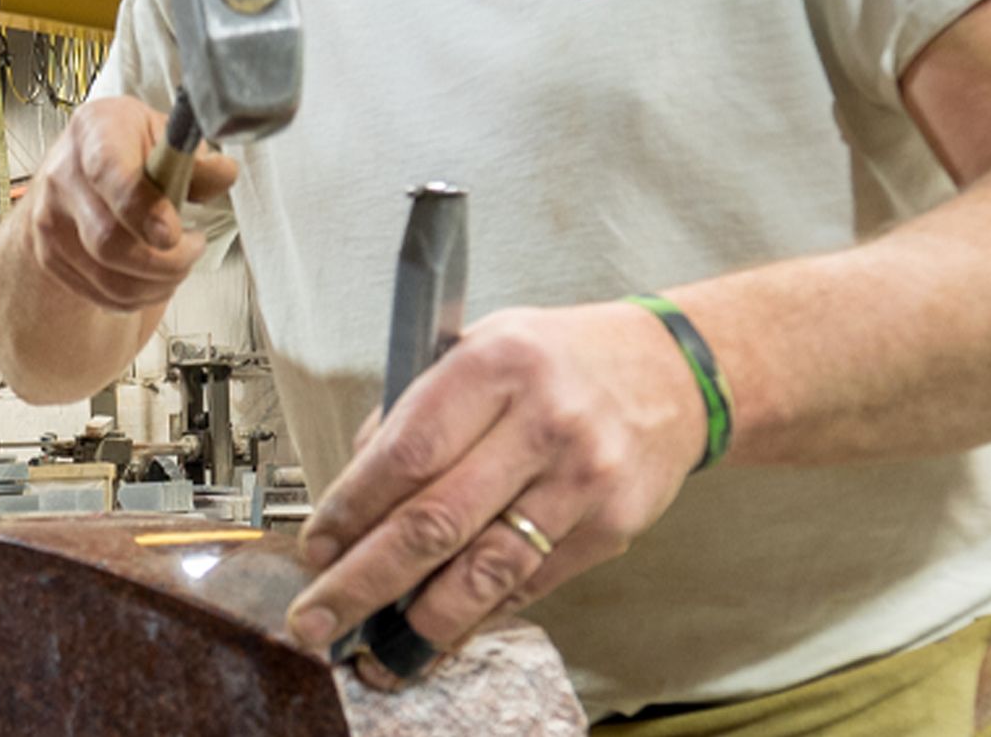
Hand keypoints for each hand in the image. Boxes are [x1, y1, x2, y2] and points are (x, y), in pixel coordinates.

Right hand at [23, 96, 238, 311]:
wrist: (78, 165)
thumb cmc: (128, 147)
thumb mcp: (167, 135)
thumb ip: (199, 159)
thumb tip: (221, 173)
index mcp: (96, 131)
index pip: (109, 172)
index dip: (143, 209)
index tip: (174, 233)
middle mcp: (63, 175)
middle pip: (108, 239)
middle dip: (166, 260)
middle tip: (193, 248)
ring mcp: (50, 220)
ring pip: (107, 276)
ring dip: (157, 283)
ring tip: (179, 265)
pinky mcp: (50, 256)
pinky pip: (101, 294)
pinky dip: (139, 297)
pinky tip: (155, 279)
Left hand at [284, 301, 710, 669]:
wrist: (676, 370)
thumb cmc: (557, 358)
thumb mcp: (476, 348)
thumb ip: (413, 411)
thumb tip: (353, 492)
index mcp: (494, 366)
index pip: (404, 454)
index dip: (350, 510)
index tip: (314, 546)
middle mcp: (541, 423)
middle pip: (435, 521)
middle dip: (364, 578)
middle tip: (318, 614)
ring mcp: (581, 480)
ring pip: (485, 568)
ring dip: (421, 616)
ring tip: (374, 643)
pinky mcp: (611, 527)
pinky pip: (531, 583)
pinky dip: (478, 611)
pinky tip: (440, 624)